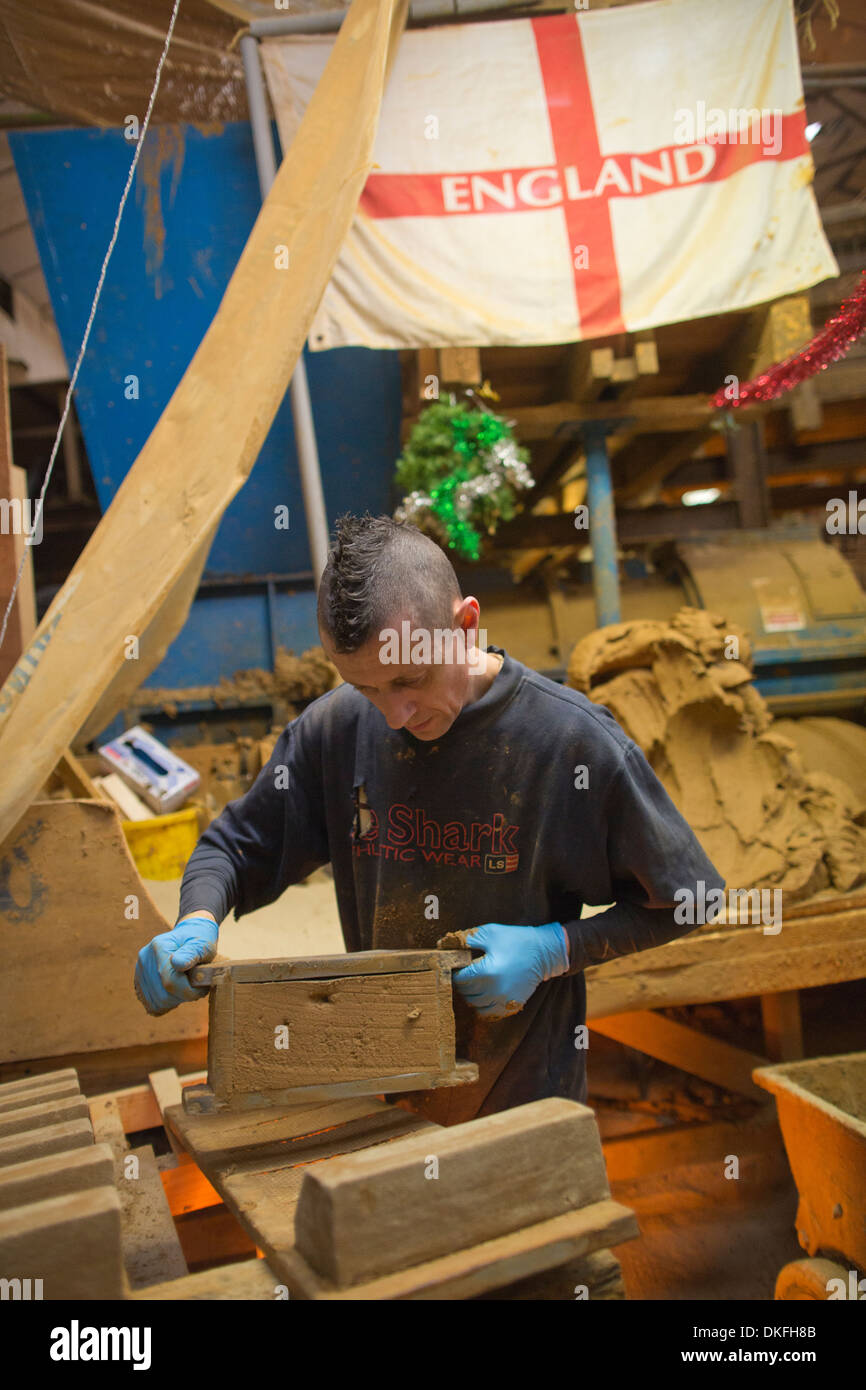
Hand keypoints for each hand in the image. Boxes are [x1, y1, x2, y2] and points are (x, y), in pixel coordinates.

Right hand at [134, 913, 218, 1015]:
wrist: (189, 932)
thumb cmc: (200, 940)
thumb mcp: (202, 944)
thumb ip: (192, 954)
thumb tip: (177, 964)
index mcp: (160, 947)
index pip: (171, 982)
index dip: (190, 992)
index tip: (203, 987)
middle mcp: (145, 958)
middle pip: (163, 995)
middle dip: (184, 996)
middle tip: (197, 987)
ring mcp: (140, 969)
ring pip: (157, 1002)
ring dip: (175, 1000)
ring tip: (187, 987)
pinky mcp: (140, 979)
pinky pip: (151, 1003)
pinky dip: (166, 1002)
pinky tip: (176, 992)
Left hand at [453, 921, 569, 1019]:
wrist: (544, 952)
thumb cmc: (516, 940)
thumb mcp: (490, 933)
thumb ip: (468, 939)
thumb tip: (446, 944)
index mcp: (487, 971)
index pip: (460, 979)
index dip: (456, 972)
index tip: (458, 965)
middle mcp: (494, 990)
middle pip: (466, 993)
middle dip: (463, 983)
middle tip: (466, 973)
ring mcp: (503, 1000)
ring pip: (476, 1005)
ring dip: (472, 995)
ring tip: (476, 983)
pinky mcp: (511, 1005)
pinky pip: (489, 1012)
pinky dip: (483, 1006)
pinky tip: (486, 994)